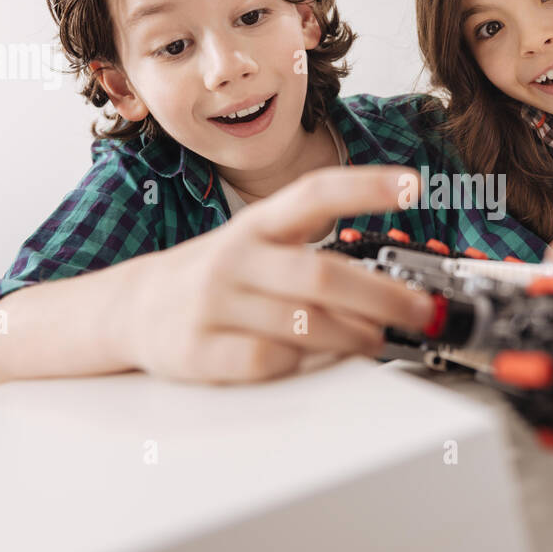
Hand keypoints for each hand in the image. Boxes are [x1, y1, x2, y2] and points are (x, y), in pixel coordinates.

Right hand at [124, 165, 433, 382]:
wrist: (132, 310)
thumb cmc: (217, 279)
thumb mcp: (258, 247)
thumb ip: (316, 258)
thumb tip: (391, 288)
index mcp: (257, 225)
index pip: (314, 194)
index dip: (365, 186)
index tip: (412, 185)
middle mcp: (236, 258)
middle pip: (321, 275)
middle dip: (384, 297)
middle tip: (420, 312)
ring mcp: (214, 304)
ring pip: (303, 324)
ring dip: (355, 336)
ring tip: (379, 341)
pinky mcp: (199, 350)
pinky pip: (267, 362)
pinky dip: (304, 365)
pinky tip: (318, 361)